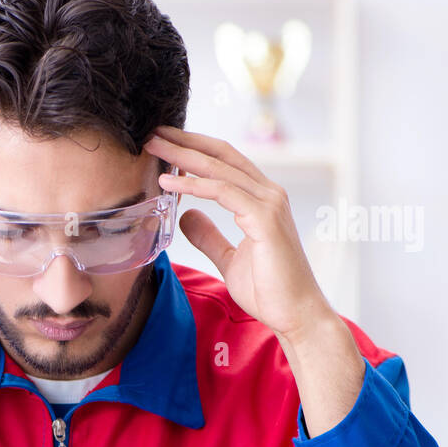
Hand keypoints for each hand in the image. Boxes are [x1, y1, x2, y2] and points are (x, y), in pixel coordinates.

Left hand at [144, 126, 335, 342]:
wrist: (295, 314)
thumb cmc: (268, 289)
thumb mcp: (228, 257)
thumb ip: (210, 235)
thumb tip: (187, 216)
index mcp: (261, 199)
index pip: (224, 162)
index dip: (194, 149)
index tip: (163, 143)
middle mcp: (268, 194)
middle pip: (221, 156)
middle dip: (184, 142)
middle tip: (152, 132)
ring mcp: (269, 203)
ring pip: (219, 168)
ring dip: (183, 156)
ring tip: (153, 147)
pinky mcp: (264, 218)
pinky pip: (223, 192)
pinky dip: (193, 184)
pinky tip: (167, 182)